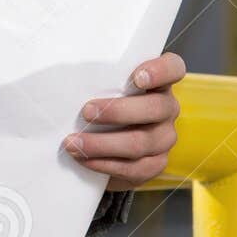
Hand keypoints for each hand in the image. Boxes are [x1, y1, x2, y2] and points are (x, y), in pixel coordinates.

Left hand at [63, 52, 184, 188]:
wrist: (108, 143)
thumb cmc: (103, 102)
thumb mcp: (104, 86)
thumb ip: (98, 79)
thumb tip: (63, 76)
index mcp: (158, 82)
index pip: (173, 68)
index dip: (159, 71)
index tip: (137, 78)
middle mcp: (167, 108)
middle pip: (155, 108)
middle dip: (117, 111)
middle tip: (86, 112)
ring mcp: (165, 137)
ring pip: (140, 142)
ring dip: (102, 144)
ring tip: (73, 143)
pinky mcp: (155, 164)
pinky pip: (134, 168)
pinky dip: (105, 164)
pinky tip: (85, 159)